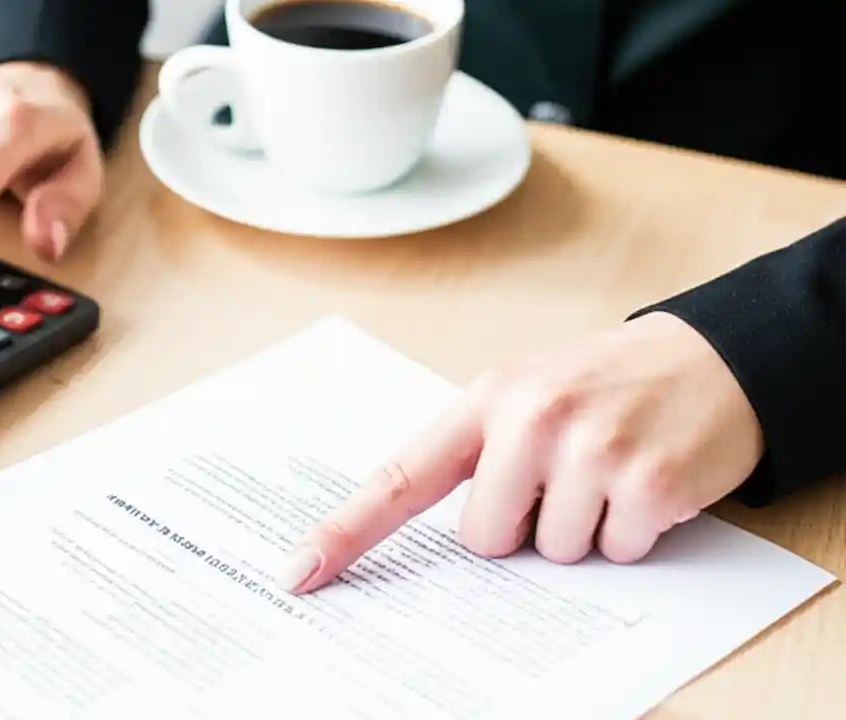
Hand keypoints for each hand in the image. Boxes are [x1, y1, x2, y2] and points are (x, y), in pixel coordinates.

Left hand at [280, 312, 764, 594]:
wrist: (714, 357)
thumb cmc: (604, 383)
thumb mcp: (527, 393)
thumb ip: (478, 453)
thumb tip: (452, 541)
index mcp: (486, 399)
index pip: (402, 477)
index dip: (348, 531)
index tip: (302, 571)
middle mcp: (532, 418)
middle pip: (485, 540)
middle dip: (522, 526)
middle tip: (563, 475)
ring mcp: (592, 449)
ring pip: (553, 553)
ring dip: (582, 528)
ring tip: (609, 469)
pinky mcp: (651, 482)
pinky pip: (615, 553)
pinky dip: (632, 533)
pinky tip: (645, 482)